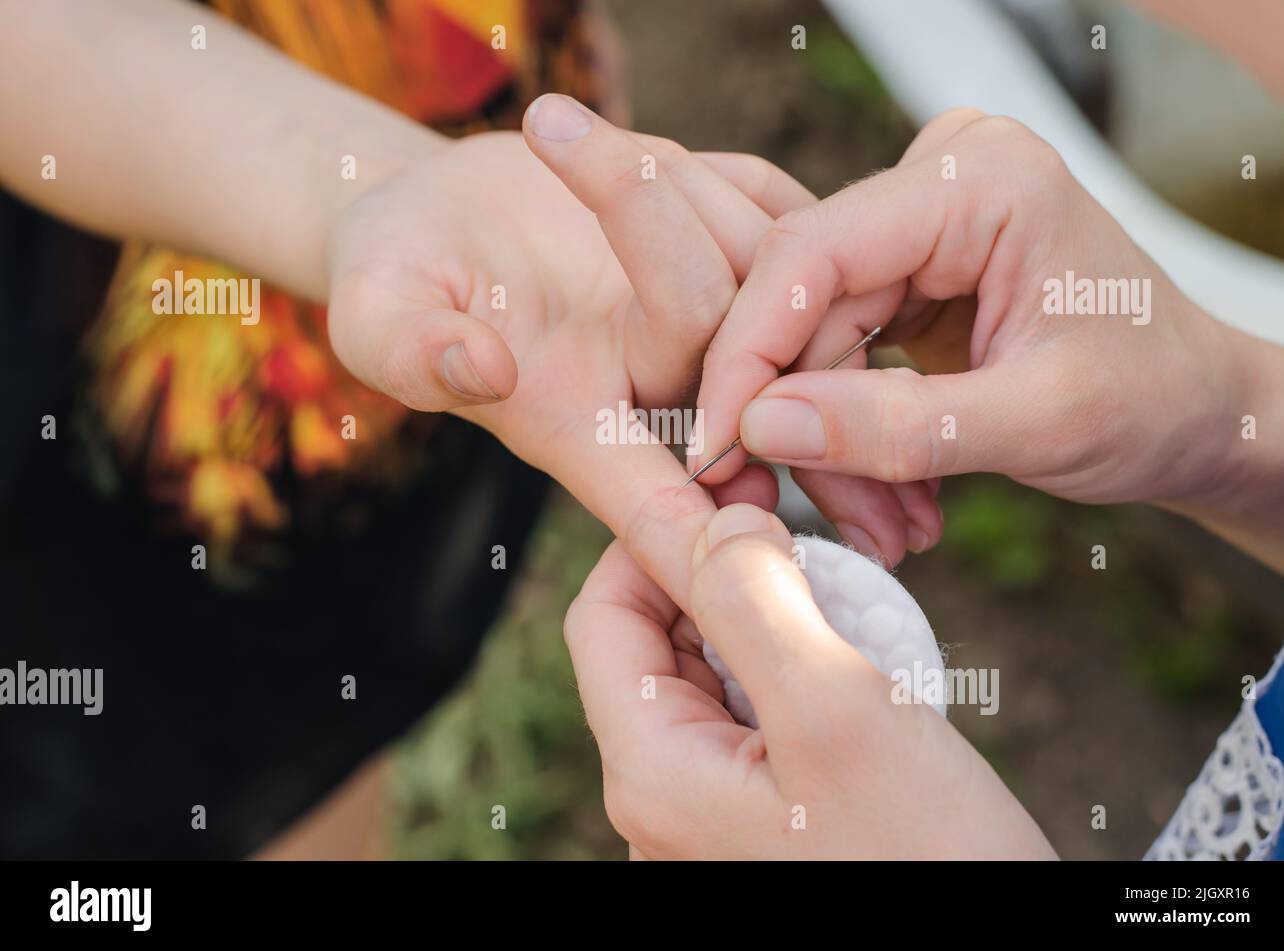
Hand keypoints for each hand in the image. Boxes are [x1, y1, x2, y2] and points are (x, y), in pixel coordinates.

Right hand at [324, 96, 812, 604]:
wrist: (447, 212)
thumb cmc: (400, 279)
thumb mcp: (375, 315)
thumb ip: (411, 351)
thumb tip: (481, 369)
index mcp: (586, 432)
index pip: (659, 512)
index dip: (706, 549)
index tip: (745, 550)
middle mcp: (666, 391)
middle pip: (730, 337)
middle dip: (647, 216)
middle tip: (547, 130)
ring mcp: (715, 324)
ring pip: (768, 261)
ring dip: (669, 172)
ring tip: (564, 141)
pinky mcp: (741, 254)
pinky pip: (780, 208)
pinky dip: (714, 166)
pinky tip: (635, 153)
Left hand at [564, 502, 1055, 858]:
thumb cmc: (925, 858)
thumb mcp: (835, 707)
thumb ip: (753, 598)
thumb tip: (716, 520)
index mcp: (652, 770)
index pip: (604, 615)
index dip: (657, 539)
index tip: (735, 493)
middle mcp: (665, 799)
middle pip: (657, 644)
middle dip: (721, 577)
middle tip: (801, 535)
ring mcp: (712, 818)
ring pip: (712, 677)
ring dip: (768, 620)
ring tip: (842, 597)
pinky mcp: (766, 823)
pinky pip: (757, 721)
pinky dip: (796, 670)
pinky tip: (857, 660)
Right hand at [692, 110, 1283, 570]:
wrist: (1200, 414)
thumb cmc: (1153, 401)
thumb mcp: (1033, 422)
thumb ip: (896, 426)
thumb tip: (759, 428)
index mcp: (979, 180)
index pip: (813, 253)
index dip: (748, 352)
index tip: (715, 444)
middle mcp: (937, 183)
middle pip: (803, 301)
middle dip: (798, 419)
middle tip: (810, 514)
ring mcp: (920, 226)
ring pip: (813, 339)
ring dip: (830, 443)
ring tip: (884, 526)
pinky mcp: (909, 274)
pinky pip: (839, 354)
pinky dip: (852, 431)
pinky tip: (889, 495)